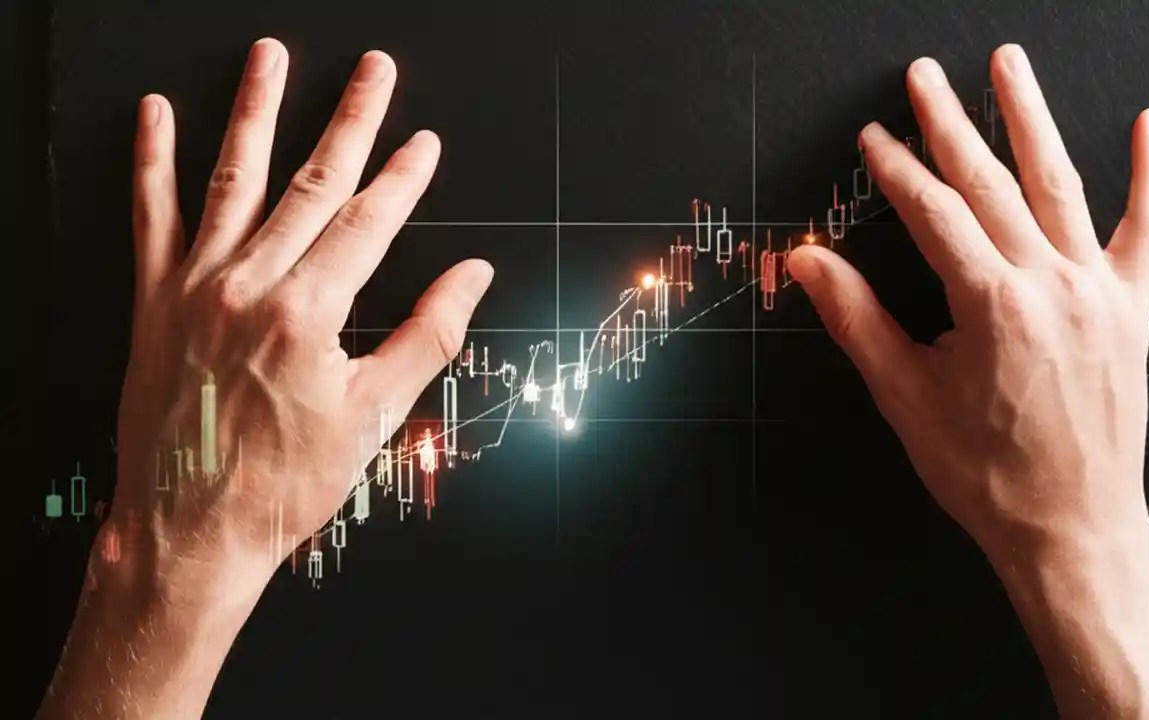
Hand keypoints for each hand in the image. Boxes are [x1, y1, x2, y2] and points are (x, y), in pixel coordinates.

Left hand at [40, 39, 491, 718]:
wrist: (189, 532)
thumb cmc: (282, 484)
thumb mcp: (374, 416)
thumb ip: (427, 336)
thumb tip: (471, 278)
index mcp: (307, 313)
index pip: (367, 223)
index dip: (403, 177)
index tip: (424, 141)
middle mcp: (248, 286)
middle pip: (310, 184)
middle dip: (348, 121)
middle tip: (372, 71)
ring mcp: (194, 287)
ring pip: (231, 179)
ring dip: (256, 112)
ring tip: (271, 58)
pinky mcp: (153, 303)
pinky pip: (149, 217)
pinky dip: (150, 161)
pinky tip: (153, 114)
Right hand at [789, 44, 1148, 717]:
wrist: (1071, 528)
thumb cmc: (989, 475)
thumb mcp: (904, 397)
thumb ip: (856, 318)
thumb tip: (812, 262)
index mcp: (992, 305)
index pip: (936, 213)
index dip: (898, 169)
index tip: (875, 138)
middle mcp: (1051, 285)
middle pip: (992, 183)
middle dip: (951, 124)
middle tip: (924, 78)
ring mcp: (1098, 292)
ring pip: (1062, 185)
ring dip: (1031, 119)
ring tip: (1009, 66)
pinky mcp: (1130, 309)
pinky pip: (1148, 228)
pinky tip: (1148, 127)